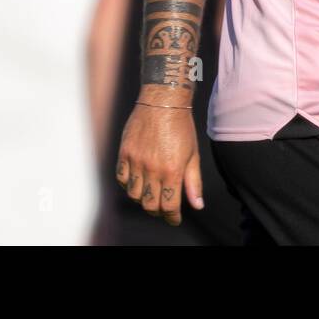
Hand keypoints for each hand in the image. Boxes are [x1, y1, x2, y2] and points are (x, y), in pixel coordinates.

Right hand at [115, 102, 204, 225]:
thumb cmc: (181, 126)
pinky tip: (136, 180)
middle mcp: (153, 168)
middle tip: (163, 207)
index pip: (169, 206)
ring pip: (134, 194)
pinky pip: (121, 178)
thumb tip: (197, 205)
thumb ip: (193, 182)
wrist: (163, 100)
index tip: (174, 218)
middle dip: (158, 211)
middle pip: (150, 204)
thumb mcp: (193, 154)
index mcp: (172, 170)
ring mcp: (136, 160)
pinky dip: (127, 184)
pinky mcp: (124, 152)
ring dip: (142, 199)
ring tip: (150, 193)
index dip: (172, 217)